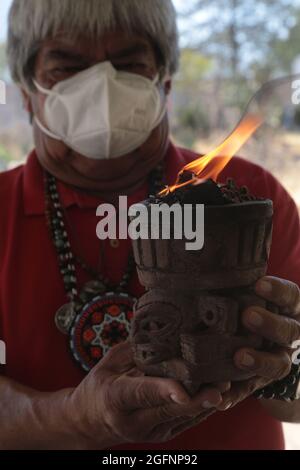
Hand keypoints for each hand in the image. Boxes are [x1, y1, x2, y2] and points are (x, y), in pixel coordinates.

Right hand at [69, 341, 224, 447]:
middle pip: (170, 410)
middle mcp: (134, 421)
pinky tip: (222, 390)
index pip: (141, 393)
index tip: (184, 391)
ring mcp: (151, 432)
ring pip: (185, 418)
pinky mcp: (164, 434)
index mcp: (116, 399)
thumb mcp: (109, 362)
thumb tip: (163, 326)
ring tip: (230, 382)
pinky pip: (189, 420)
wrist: (90, 423)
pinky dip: (205, 406)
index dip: (163, 391)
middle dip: (198, 399)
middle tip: (221, 384)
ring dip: (208, 402)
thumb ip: (136, 350)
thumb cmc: (99, 385)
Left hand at [217, 276, 299, 410]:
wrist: (272, 351)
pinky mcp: (263, 383)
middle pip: (288, 331)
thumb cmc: (258, 313)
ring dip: (258, 361)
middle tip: (249, 315)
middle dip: (270, 324)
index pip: (291, 297)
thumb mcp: (259, 299)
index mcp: (289, 310)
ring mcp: (280, 361)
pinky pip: (251, 391)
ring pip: (277, 365)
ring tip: (239, 357)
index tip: (259, 284)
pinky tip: (221, 399)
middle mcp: (291, 336)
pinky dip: (236, 395)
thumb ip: (242, 289)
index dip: (278, 291)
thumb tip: (207, 263)